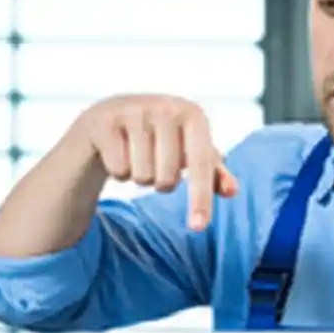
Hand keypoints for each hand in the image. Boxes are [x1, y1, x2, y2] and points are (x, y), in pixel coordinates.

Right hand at [71, 94, 238, 229]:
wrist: (104, 123)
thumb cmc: (156, 143)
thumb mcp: (187, 154)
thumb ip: (212, 173)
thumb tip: (232, 190)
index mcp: (191, 113)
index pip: (200, 164)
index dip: (200, 197)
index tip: (199, 227)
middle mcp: (163, 105)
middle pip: (167, 177)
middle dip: (160, 182)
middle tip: (153, 164)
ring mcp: (131, 109)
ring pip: (142, 175)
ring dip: (138, 176)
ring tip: (133, 156)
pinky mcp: (102, 120)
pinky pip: (118, 168)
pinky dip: (117, 170)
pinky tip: (113, 153)